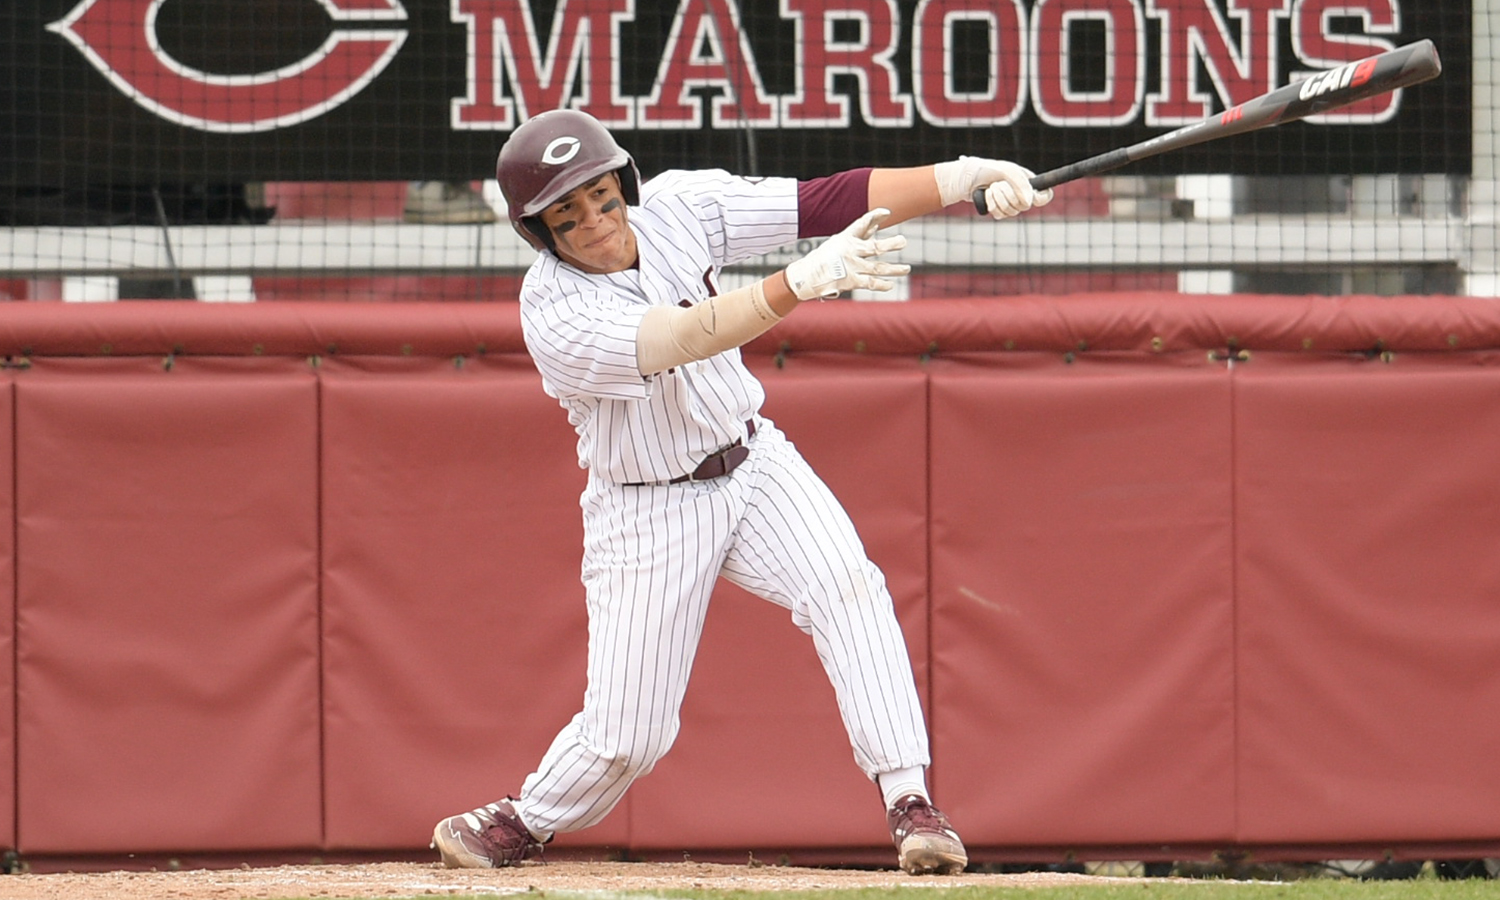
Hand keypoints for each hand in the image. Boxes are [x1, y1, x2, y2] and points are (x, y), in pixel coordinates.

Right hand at [783, 208, 910, 299]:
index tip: (886, 212)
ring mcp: (851, 267)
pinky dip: (882, 285)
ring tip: (906, 268)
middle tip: (903, 241)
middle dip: (891, 244)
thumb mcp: (840, 241)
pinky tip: (890, 285)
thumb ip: (860, 234)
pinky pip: (871, 283)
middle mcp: (850, 251)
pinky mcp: (850, 281)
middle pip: (875, 247)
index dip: (874, 216)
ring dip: (894, 269)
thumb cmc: (825, 257)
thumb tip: (876, 224)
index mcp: (846, 237)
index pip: (862, 223)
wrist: (805, 277)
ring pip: (878, 268)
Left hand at [935, 156, 1053, 218]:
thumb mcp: (1006, 170)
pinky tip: (987, 196)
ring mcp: (1010, 204)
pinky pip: (1000, 215)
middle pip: (1025, 206)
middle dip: (1008, 194)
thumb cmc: (987, 169)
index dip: (1041, 198)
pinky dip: (992, 205)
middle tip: (997, 184)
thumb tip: (1029, 203)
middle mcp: (1021, 194)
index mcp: (1028, 182)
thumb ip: (1020, 183)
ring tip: (990, 188)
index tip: (1032, 195)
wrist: (966, 178)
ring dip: (998, 199)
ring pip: (1012, 212)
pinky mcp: (998, 211)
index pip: (1044, 196)